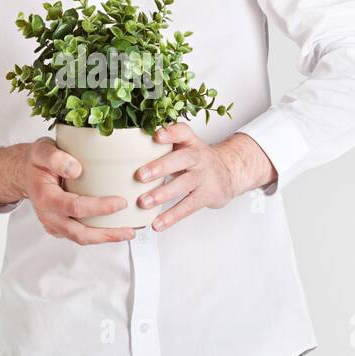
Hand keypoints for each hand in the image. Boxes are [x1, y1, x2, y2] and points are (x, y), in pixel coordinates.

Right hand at [23, 137, 135, 244]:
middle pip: (80, 233)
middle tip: (130, 230)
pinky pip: (80, 235)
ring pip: (81, 238)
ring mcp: (54, 225)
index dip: (99, 207)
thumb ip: (56, 158)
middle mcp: (49, 216)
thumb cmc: (37, 161)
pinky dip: (98, 234)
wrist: (26, 173)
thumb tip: (76, 169)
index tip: (121, 202)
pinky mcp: (60, 228)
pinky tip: (115, 228)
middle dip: (107, 233)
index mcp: (45, 198)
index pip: (75, 207)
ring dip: (105, 238)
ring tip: (128, 233)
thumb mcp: (42, 151)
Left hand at [133, 123, 277, 230]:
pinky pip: (189, 206)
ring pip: (184, 184)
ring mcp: (204, 176)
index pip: (182, 132)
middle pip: (182, 159)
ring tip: (144, 202)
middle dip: (160, 167)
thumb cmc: (197, 161)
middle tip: (140, 176)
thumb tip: (125, 155)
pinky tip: (157, 223)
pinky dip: (172, 216)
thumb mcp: (185, 147)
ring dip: (162, 194)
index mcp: (190, 142)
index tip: (156, 135)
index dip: (170, 133)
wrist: (230, 173)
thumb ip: (163, 147)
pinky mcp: (208, 195)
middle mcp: (199, 156)